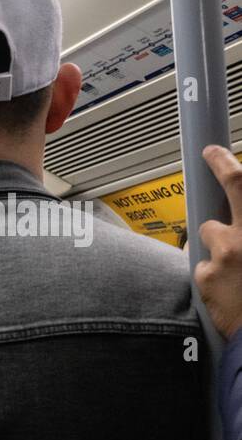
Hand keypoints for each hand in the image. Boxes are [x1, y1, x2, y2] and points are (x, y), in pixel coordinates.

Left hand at [195, 145, 241, 339]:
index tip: (213, 151)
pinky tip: (227, 287)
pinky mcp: (206, 274)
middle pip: (233, 188)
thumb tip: (231, 215)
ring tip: (237, 266)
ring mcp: (227, 252)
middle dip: (221, 166)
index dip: (225, 164)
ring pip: (210, 232)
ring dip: (219, 242)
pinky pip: (202, 264)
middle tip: (211, 155)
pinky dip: (211, 271)